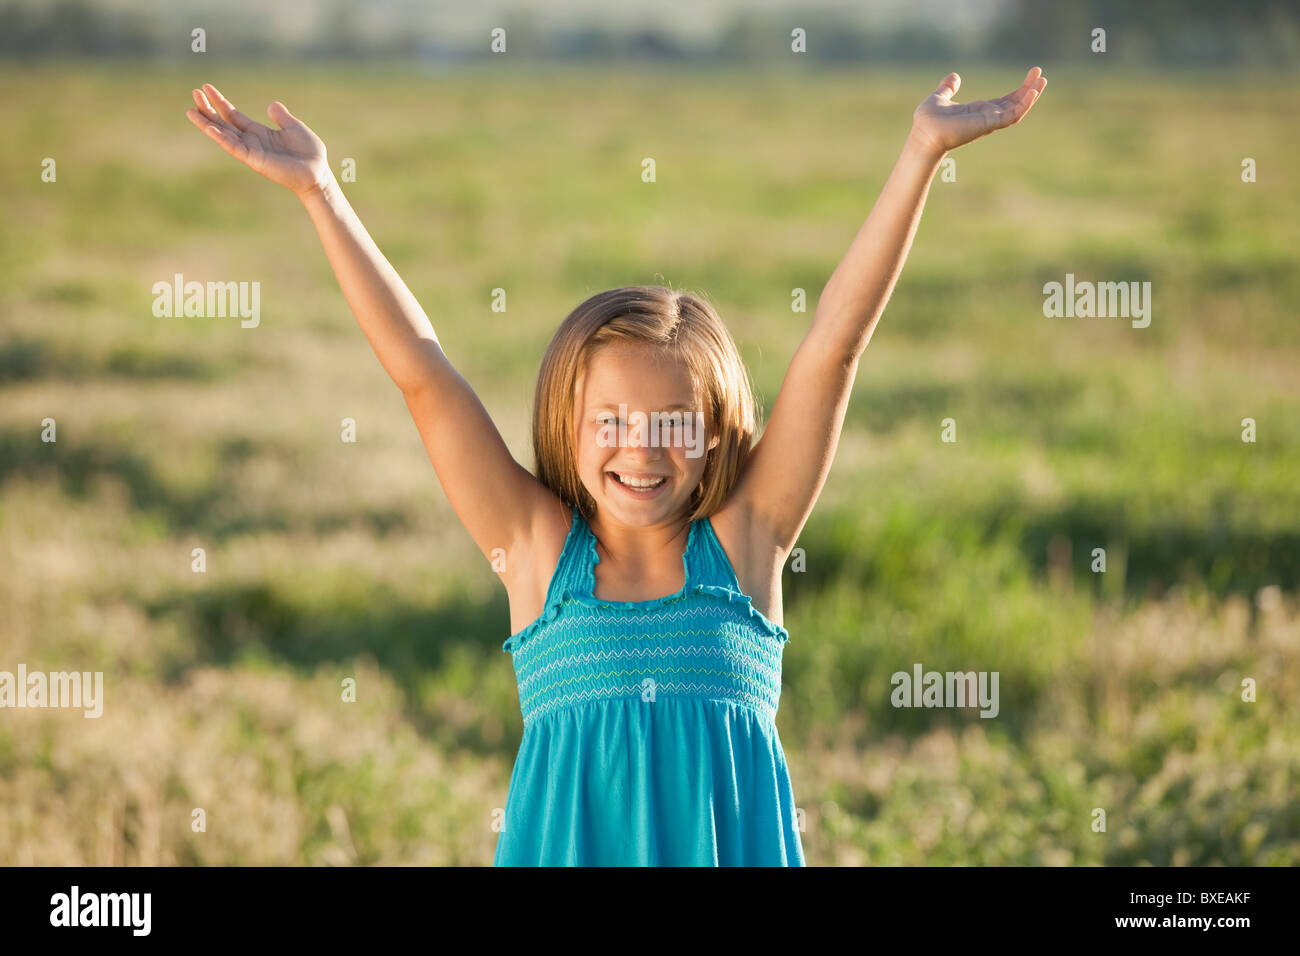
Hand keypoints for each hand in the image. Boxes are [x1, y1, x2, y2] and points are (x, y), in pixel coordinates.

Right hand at [185, 83, 332, 197]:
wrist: (318, 173)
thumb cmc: (309, 153)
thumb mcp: (294, 127)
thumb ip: (281, 116)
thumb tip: (272, 104)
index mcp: (259, 132)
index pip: (234, 115)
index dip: (220, 102)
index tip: (207, 87)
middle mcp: (251, 141)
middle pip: (224, 123)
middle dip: (208, 109)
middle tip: (194, 92)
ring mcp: (251, 151)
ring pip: (223, 135)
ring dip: (207, 123)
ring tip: (191, 110)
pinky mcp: (254, 159)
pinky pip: (234, 147)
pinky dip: (220, 137)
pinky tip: (209, 127)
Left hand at [911, 67, 1046, 154]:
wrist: (923, 134)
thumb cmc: (928, 121)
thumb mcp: (939, 97)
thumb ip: (948, 88)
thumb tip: (954, 76)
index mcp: (978, 111)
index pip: (1004, 101)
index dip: (1019, 90)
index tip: (1031, 75)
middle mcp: (986, 117)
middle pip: (1014, 104)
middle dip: (1028, 90)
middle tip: (1041, 74)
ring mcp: (988, 121)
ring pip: (1017, 109)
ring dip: (1030, 96)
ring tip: (1042, 80)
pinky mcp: (988, 124)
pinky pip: (1011, 115)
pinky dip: (1023, 105)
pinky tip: (1032, 92)